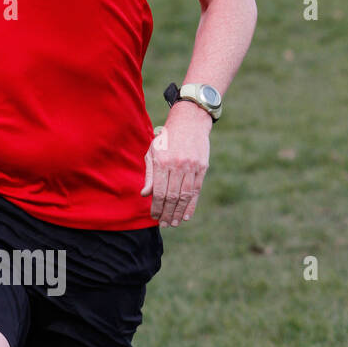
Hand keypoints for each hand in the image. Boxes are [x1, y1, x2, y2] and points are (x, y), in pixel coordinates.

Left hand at [140, 101, 210, 225]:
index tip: (154, 217)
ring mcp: (191, 167)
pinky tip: (186, 215)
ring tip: (174, 223)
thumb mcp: (153, 152)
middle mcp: (177, 165)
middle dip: (167, 213)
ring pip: (185, 196)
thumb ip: (150, 174)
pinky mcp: (202, 168)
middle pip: (172, 196)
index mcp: (162, 162)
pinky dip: (191, 205)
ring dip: (179, 212)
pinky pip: (196, 190)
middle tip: (164, 224)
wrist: (190, 121)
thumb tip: (145, 194)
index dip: (156, 207)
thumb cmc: (167, 138)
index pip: (159, 191)